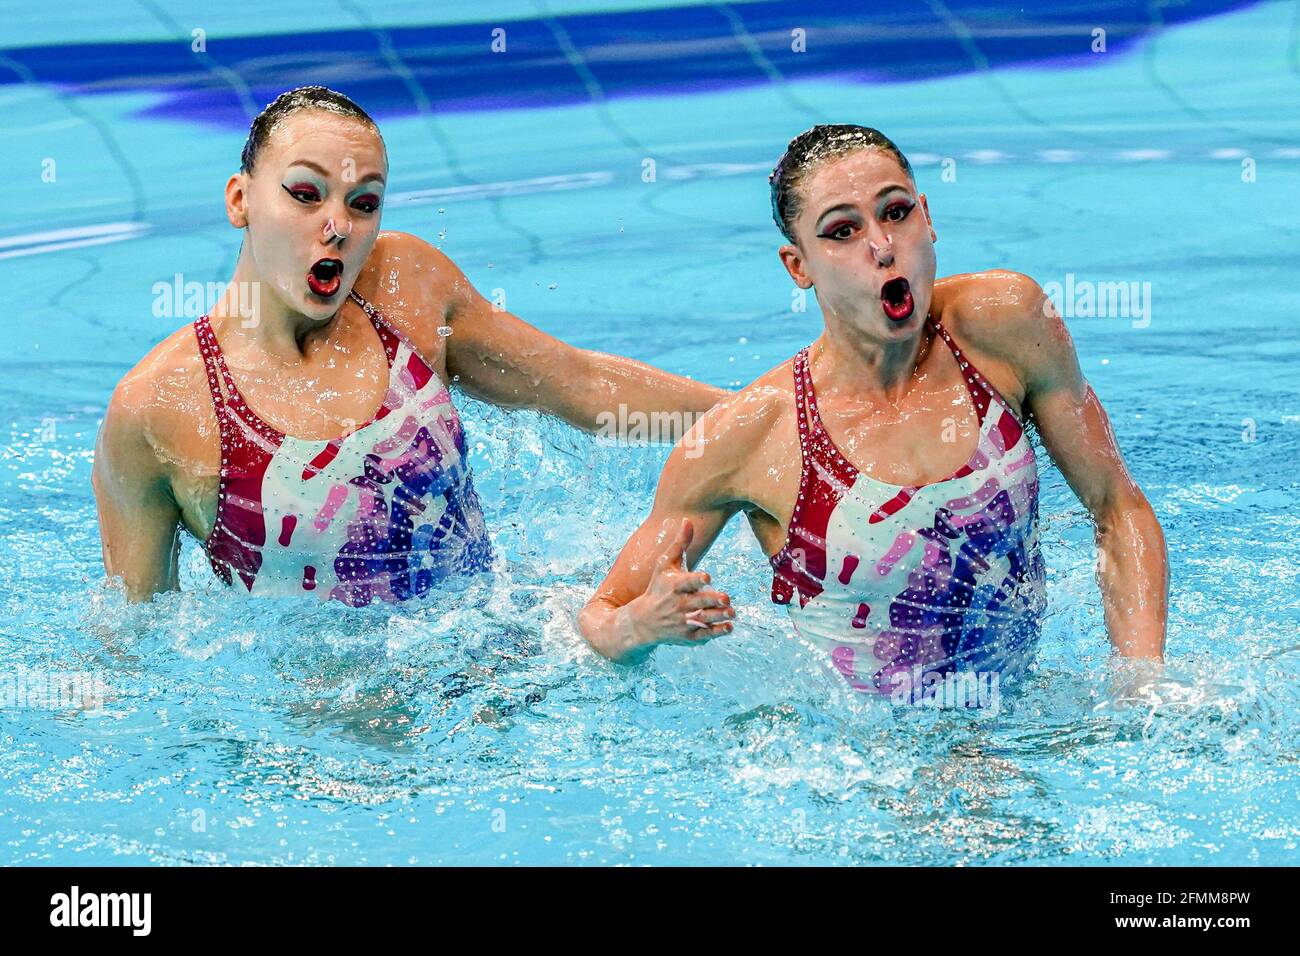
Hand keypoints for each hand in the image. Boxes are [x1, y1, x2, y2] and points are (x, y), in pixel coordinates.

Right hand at [624, 518, 733, 649]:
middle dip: (712, 601)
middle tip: (726, 598)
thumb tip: (688, 520)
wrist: (642, 621)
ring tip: (732, 612)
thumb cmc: (658, 587)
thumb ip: (679, 544)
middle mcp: (678, 604)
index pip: (686, 582)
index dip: (696, 580)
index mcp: (673, 585)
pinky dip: (716, 632)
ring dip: (719, 616)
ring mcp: (683, 621)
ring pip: (703, 619)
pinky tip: (729, 626)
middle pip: (698, 602)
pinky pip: (703, 635)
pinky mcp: (687, 635)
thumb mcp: (664, 565)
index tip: (707, 577)